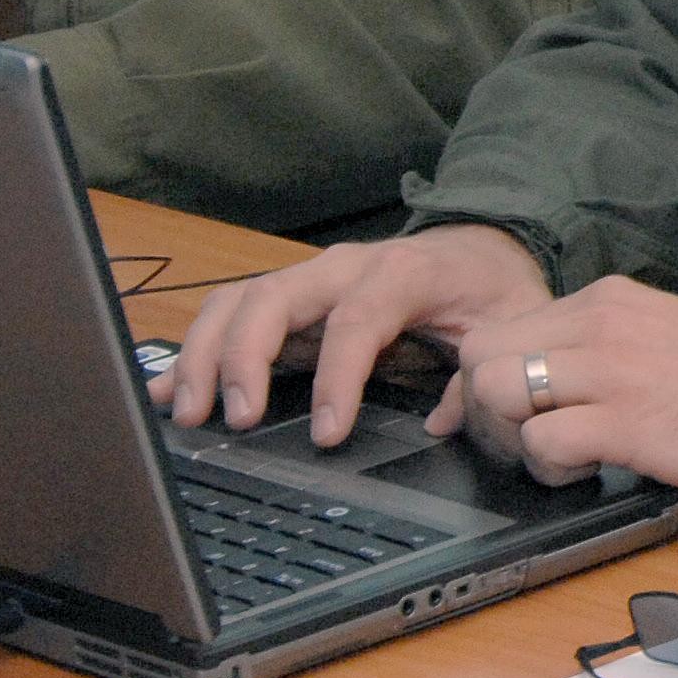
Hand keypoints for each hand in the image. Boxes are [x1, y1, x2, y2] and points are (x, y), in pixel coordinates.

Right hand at [159, 223, 550, 446]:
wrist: (483, 244)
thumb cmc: (492, 287)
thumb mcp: (511, 324)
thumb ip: (481, 372)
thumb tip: (441, 422)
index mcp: (404, 272)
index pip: (358, 320)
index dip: (338, 377)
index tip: (327, 433)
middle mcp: (346, 267)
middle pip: (276, 297)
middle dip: (243, 357)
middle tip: (234, 419)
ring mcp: (311, 278)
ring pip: (240, 300)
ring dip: (205, 354)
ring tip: (188, 413)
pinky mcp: (291, 297)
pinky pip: (232, 312)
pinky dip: (194, 348)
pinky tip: (166, 388)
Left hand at [443, 279, 677, 505]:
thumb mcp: (668, 337)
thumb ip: (609, 348)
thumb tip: (553, 386)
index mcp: (611, 300)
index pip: (501, 328)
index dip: (475, 383)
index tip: (474, 420)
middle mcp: (603, 323)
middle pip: (481, 353)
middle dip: (479, 409)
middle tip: (515, 447)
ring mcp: (614, 369)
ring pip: (496, 390)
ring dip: (508, 439)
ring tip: (552, 463)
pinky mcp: (632, 422)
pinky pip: (543, 442)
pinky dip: (548, 469)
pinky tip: (586, 476)